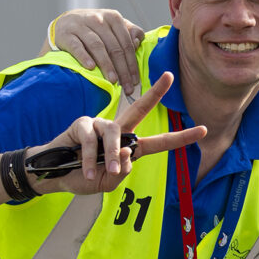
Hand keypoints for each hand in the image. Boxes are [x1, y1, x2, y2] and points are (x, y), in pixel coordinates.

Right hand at [24, 72, 204, 196]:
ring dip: (109, 155)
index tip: (204, 130)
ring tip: (103, 172)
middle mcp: (118, 131)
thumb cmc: (84, 176)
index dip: (181, 137)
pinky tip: (86, 171)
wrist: (55, 176)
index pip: (160, 142)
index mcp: (130, 146)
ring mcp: (100, 125)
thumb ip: (120, 171)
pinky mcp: (82, 124)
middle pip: (139, 108)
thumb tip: (126, 152)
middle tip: (170, 75)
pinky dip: (90, 158)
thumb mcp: (108, 182)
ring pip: (114, 134)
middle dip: (156, 92)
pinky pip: (91, 139)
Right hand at [51, 8, 147, 91]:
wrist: (64, 23)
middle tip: (126, 87)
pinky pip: (77, 47)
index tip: (135, 81)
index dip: (132, 63)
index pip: (126, 43)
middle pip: (114, 47)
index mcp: (113, 18)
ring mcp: (81, 25)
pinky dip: (84, 57)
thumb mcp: (113, 26)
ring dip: (106, 65)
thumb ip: (129, 32)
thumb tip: (138, 42)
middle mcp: (98, 19)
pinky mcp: (66, 34)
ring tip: (113, 80)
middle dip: (122, 69)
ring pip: (97, 46)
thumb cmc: (94, 29)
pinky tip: (91, 68)